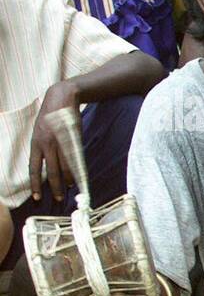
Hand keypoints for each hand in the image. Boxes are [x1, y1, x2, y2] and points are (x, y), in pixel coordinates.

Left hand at [29, 83, 79, 201]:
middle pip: (50, 170)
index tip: (37, 197)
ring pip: (64, 166)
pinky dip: (76, 169)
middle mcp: (46, 143)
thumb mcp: (41, 130)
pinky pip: (74, 159)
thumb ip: (43, 146)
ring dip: (67, 180)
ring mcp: (60, 141)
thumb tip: (47, 164)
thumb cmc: (51, 115)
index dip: (35, 183)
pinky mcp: (73, 138)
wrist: (62, 97)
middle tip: (59, 198)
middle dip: (54, 186)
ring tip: (70, 189)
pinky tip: (77, 177)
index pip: (33, 168)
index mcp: (36, 142)